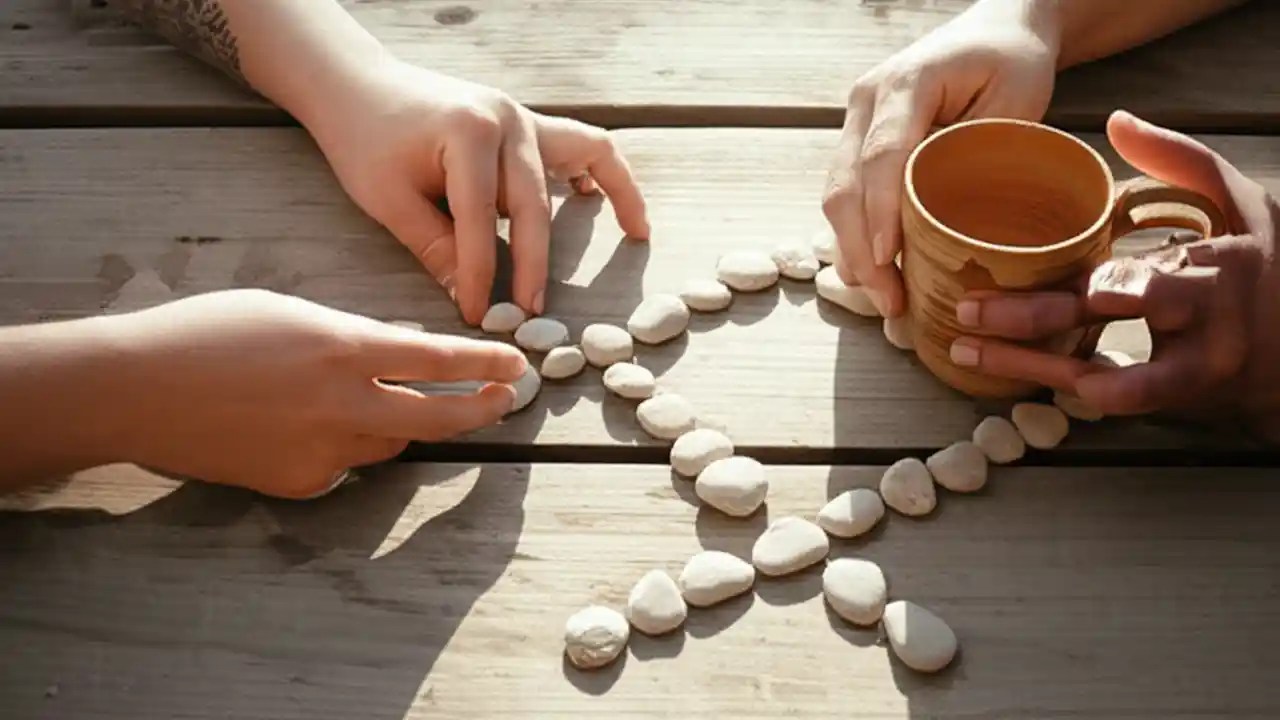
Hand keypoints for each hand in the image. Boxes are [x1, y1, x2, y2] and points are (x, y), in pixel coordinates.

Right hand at [109, 289, 526, 498]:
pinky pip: (344, 465)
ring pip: (390, 443)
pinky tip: (299, 424)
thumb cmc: (207, 334)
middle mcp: (345, 404)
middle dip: (480, 407)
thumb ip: (350, 339)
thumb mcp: (291, 314)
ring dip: (396, 422)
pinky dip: (342, 445)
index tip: (516, 365)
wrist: (136, 390)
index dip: (484, 363)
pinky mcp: (300, 483)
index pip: (438, 358)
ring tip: (361, 397)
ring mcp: (324, 450)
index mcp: (343, 348)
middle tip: (505, 398)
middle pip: (437, 416)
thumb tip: (395, 356)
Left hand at [303, 58, 649, 324]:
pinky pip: (580, 144)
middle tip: (531, 314)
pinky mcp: (525, 122)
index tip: (478, 317)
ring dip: (617, 193)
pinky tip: (601, 203)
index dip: (480, 273)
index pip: (480, 218)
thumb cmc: (365, 139)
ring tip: (638, 233)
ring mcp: (522, 116)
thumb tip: (469, 300)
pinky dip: (601, 171)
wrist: (357, 86)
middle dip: (534, 264)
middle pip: (533, 202)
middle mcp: (506, 118)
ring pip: (586, 153)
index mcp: (467, 132)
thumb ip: (434, 247)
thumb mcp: (388, 199)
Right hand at [822, 1, 1058, 315]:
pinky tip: (878, 276)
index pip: (881, 156)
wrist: (996, 31)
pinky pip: (847, 199)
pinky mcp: (858, 146)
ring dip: (854, 253)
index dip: (881, 213)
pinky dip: (858, 241)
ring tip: (886, 300)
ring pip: (836, 199)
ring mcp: (855, 124)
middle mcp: (866, 103)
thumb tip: (951, 220)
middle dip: (861, 251)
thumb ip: (982, 150)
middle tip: (890, 302)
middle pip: (845, 187)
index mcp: (905, 84)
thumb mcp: (1016, 97)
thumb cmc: (1013, 61)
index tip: (889, 261)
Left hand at [949, 111, 1279, 439]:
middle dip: (1031, 322)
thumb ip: (1180, 160)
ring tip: (964, 352)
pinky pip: (1106, 398)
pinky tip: (1004, 370)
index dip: (1095, 285)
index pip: (1143, 282)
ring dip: (1027, 369)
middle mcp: (1196, 332)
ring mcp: (1183, 374)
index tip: (1032, 274)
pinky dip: (1055, 385)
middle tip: (969, 310)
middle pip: (1105, 329)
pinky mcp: (1167, 400)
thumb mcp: (1239, 201)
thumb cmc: (1261, 261)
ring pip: (1097, 382)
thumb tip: (1117, 121)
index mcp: (1209, 273)